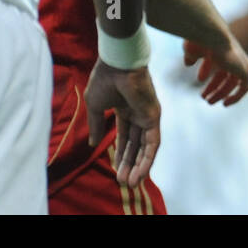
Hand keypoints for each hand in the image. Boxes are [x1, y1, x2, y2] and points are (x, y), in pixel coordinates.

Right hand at [84, 58, 160, 188]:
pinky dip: (148, 158)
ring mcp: (147, 115)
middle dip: (129, 164)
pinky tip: (141, 172)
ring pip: (145, 147)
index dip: (120, 153)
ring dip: (139, 166)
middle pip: (135, 144)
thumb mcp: (95, 107)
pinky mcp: (153, 117)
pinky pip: (153, 142)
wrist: (117, 64)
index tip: (116, 169)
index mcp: (124, 109)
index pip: (124, 137)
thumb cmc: (105, 80)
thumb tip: (94, 144)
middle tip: (123, 182)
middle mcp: (138, 113)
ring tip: (131, 183)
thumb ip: (96, 125)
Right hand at [182, 34, 247, 105]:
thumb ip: (191, 55)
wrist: (213, 38)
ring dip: (221, 93)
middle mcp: (233, 54)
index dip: (206, 70)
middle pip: (225, 74)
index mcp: (222, 47)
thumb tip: (188, 64)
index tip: (200, 79)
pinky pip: (245, 87)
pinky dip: (236, 96)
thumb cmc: (200, 41)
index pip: (216, 62)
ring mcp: (241, 62)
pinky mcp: (245, 71)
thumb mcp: (192, 48)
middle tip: (205, 98)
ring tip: (209, 102)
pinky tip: (225, 103)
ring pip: (233, 83)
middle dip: (214, 87)